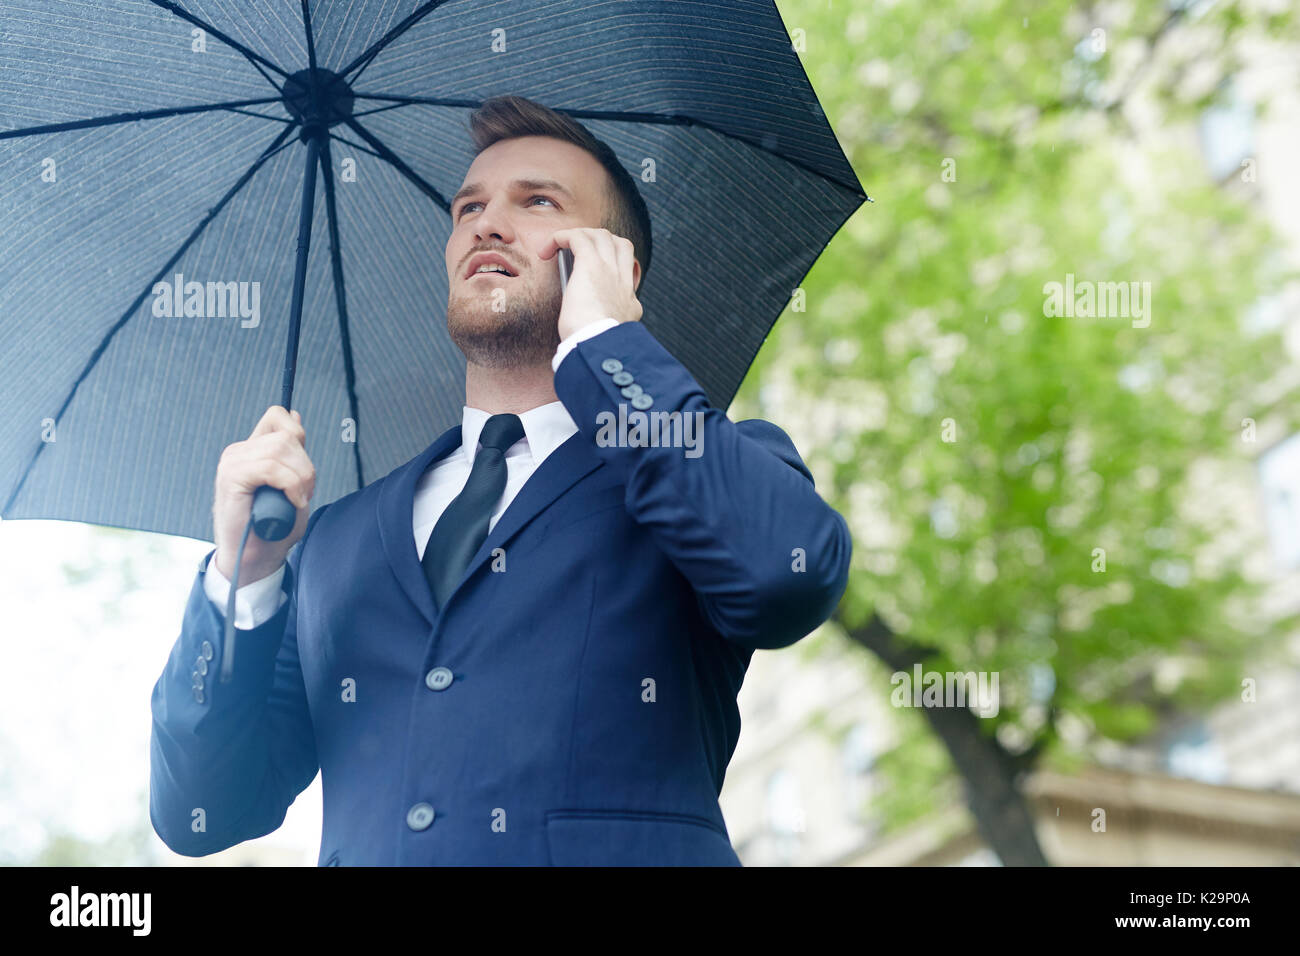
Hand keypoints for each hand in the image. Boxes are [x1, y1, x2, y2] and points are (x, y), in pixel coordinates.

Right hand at [212, 405, 314, 583]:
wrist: (253, 560)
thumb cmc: (273, 527)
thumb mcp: (292, 483)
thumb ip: (292, 453)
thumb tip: (296, 416)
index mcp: (252, 450)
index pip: (278, 416)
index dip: (299, 435)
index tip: (303, 469)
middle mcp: (239, 452)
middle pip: (287, 435)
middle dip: (306, 465)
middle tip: (303, 493)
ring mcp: (233, 463)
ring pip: (281, 448)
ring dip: (301, 477)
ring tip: (297, 499)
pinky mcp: (231, 478)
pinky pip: (271, 467)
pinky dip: (290, 484)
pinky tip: (292, 501)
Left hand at [539, 227, 641, 340]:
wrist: (599, 346)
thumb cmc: (595, 348)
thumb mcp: (606, 338)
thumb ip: (601, 327)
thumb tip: (588, 324)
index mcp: (629, 301)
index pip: (627, 271)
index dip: (611, 264)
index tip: (593, 275)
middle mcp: (623, 282)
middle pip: (619, 244)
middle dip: (598, 242)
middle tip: (575, 254)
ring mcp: (610, 270)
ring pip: (600, 235)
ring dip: (578, 236)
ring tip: (558, 249)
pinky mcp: (591, 263)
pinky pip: (577, 237)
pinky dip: (560, 238)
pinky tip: (546, 250)